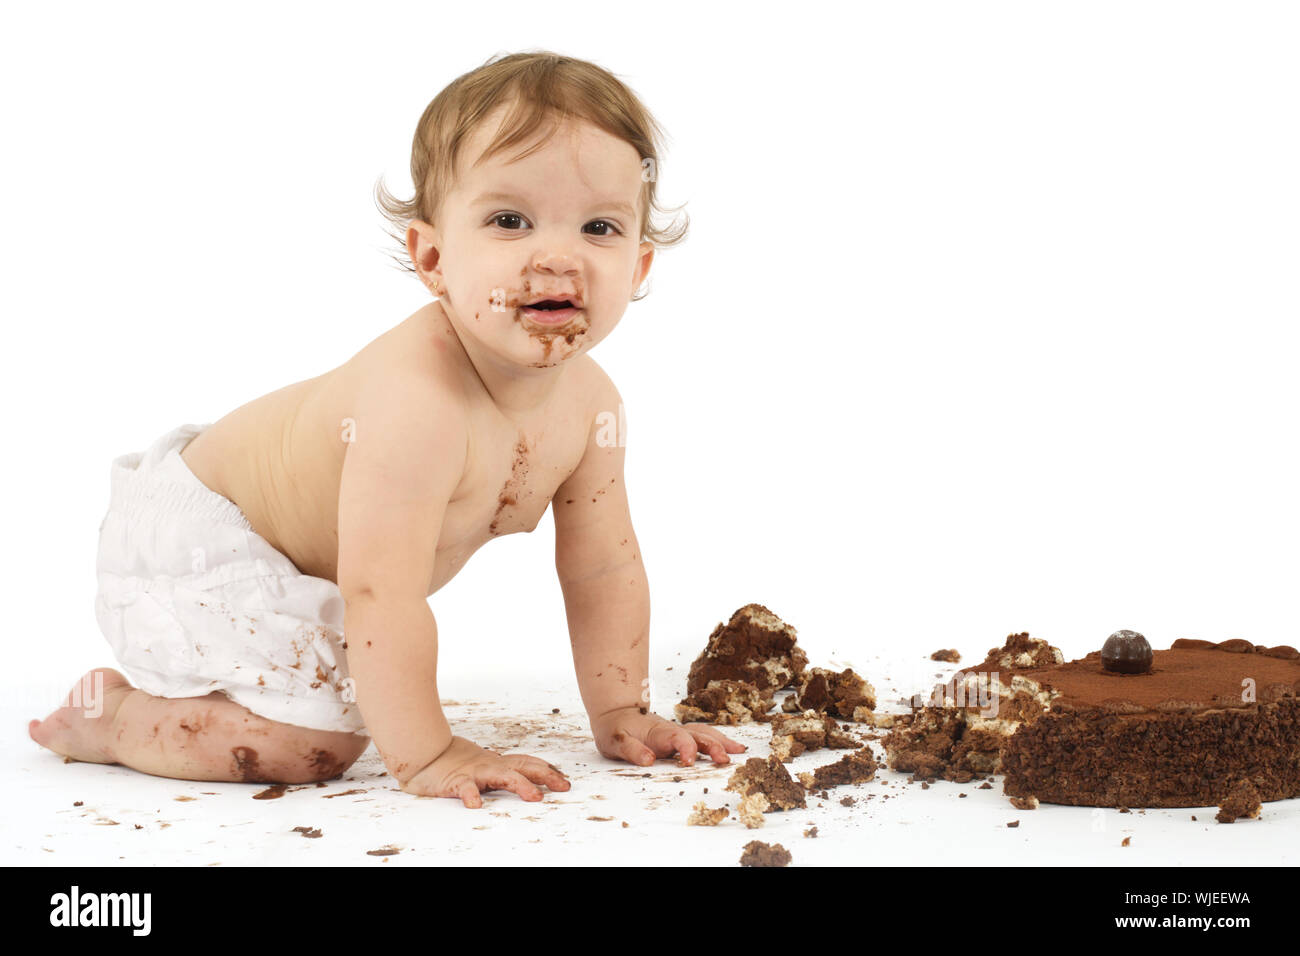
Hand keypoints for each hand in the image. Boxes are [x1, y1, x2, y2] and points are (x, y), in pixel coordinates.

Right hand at [400, 736, 570, 807]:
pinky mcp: (455, 781)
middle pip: (523, 767)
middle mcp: (489, 765)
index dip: (547, 770)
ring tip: (535, 797)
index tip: (565, 779)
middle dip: (546, 776)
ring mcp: (474, 772)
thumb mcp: (480, 765)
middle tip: (563, 787)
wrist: (423, 751)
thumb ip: (499, 772)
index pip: (526, 763)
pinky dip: (470, 796)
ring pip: (501, 776)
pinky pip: (464, 789)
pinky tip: (476, 806)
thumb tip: (522, 781)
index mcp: (495, 763)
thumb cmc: (451, 762)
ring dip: (520, 786)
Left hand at [592, 707, 747, 766]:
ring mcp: (679, 732)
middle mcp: (672, 730)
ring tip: (738, 751)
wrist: (617, 714)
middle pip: (697, 735)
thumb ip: (632, 750)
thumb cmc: (616, 729)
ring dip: (721, 742)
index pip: (676, 738)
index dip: (685, 748)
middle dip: (712, 746)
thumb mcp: (615, 740)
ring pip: (704, 733)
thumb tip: (649, 760)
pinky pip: (704, 735)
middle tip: (724, 760)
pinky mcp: (681, 736)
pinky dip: (719, 740)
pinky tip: (732, 747)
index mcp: (658, 732)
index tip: (690, 762)